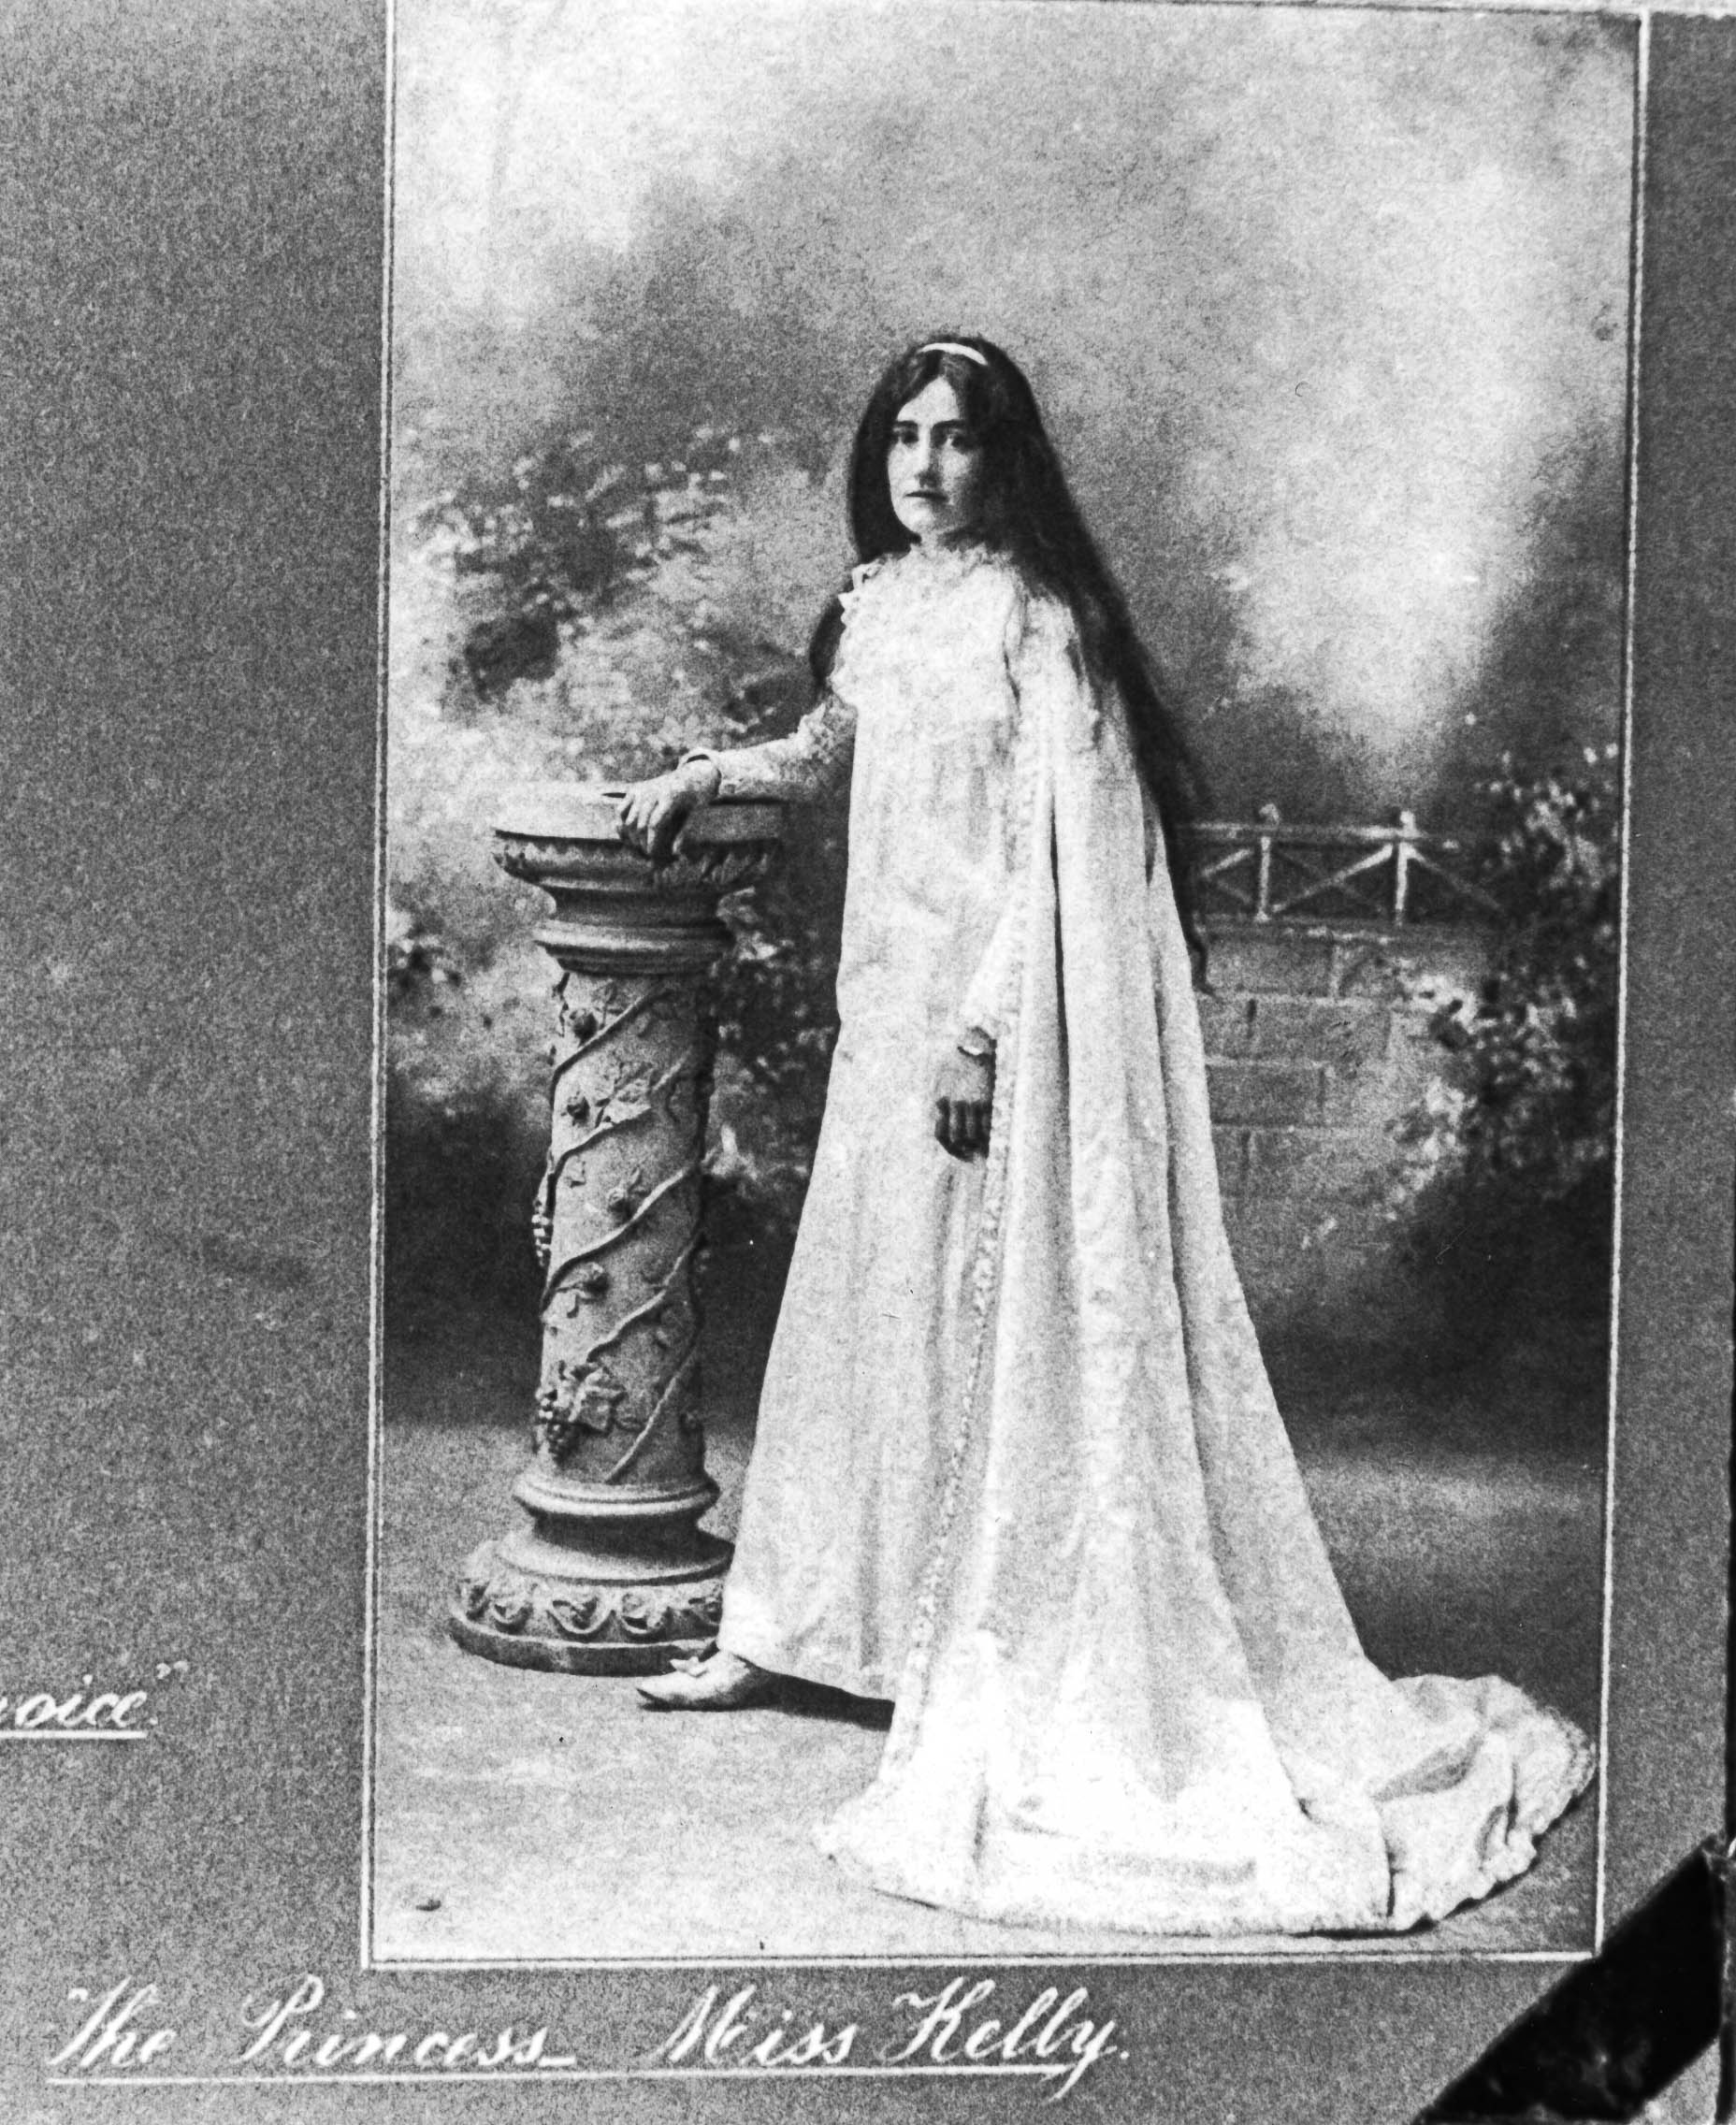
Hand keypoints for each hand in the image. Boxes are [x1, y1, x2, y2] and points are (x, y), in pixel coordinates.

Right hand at [616, 759, 720, 862]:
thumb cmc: (692, 802)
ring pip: (629, 820)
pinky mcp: (633, 790)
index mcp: (670, 797)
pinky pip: (620, 810)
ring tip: (638, 847)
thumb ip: (683, 833)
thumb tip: (675, 853)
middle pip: (640, 824)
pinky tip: (627, 836)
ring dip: (631, 837)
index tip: (651, 854)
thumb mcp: (693, 815)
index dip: (651, 841)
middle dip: (642, 842)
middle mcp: (653, 791)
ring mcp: (641, 790)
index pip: (655, 824)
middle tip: (646, 853)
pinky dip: (621, 824)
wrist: (686, 778)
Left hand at [933, 1042, 993, 1160]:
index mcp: (941, 1098)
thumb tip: (940, 1115)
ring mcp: (970, 1102)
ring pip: (971, 1135)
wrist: (975, 1045)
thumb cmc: (958, 1060)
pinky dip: (988, 1135)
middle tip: (970, 1154)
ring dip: (976, 1144)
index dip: (948, 1147)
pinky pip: (985, 1126)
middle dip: (962, 1150)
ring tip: (983, 1148)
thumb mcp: (941, 1077)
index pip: (940, 1133)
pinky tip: (992, 1137)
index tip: (956, 1151)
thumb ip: (940, 1097)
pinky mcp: (985, 1100)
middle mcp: (953, 1103)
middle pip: (955, 1137)